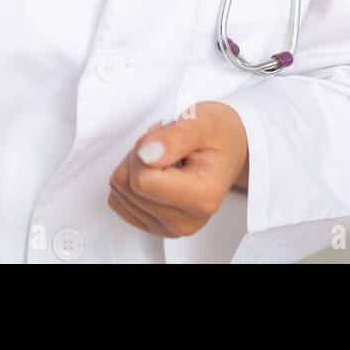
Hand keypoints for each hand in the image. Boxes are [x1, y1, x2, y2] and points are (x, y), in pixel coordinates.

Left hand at [106, 101, 248, 237]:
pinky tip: (155, 169)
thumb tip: (147, 155)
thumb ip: (176, 137)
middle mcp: (185, 221)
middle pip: (128, 186)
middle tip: (165, 142)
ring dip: (134, 165)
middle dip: (138, 154)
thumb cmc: (219, 134)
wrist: (230, 149)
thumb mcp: (202, 122)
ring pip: (120, 192)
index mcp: (201, 198)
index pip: (142, 180)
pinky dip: (130, 178)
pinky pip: (119, 200)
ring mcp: (169, 227)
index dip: (143, 149)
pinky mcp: (154, 225)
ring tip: (163, 154)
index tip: (163, 136)